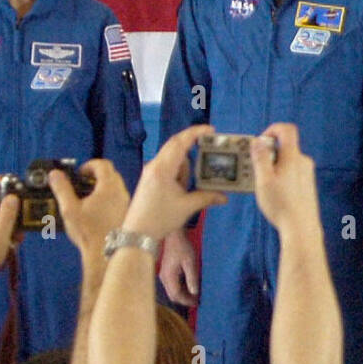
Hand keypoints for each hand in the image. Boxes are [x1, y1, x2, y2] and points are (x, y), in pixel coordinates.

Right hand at [49, 159, 129, 259]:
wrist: (105, 253)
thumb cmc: (90, 232)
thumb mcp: (69, 209)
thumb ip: (61, 189)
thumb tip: (55, 175)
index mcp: (109, 186)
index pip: (102, 164)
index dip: (88, 166)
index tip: (79, 174)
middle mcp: (121, 192)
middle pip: (110, 174)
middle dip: (94, 176)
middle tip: (80, 185)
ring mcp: (126, 203)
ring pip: (115, 187)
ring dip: (101, 187)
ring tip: (86, 199)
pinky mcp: (126, 213)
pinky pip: (118, 198)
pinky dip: (107, 198)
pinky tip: (95, 211)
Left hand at [124, 124, 226, 242]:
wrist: (138, 233)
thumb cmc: (160, 218)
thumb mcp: (187, 207)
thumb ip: (207, 197)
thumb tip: (224, 197)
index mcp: (163, 169)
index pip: (180, 143)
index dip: (195, 133)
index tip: (210, 130)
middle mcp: (155, 165)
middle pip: (175, 145)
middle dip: (192, 143)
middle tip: (208, 143)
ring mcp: (150, 171)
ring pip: (172, 157)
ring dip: (184, 166)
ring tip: (187, 186)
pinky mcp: (150, 178)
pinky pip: (167, 166)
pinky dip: (178, 172)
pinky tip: (181, 188)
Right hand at [159, 229, 199, 305]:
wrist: (174, 236)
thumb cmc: (183, 247)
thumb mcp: (190, 262)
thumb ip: (192, 278)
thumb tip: (195, 292)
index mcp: (169, 276)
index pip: (176, 295)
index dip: (186, 301)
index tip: (197, 302)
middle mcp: (164, 278)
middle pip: (173, 295)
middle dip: (184, 300)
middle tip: (197, 301)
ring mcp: (164, 275)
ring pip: (172, 291)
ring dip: (183, 294)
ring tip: (195, 295)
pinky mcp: (166, 272)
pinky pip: (172, 285)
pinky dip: (181, 288)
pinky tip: (189, 286)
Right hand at [251, 124, 320, 233]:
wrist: (301, 227)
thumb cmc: (281, 205)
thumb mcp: (263, 180)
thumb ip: (261, 158)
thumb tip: (258, 141)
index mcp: (293, 157)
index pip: (287, 130)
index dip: (272, 129)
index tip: (261, 142)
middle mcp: (303, 162)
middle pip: (284, 146)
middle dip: (268, 153)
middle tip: (256, 168)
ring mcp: (307, 173)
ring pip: (287, 161)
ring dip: (273, 166)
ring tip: (263, 184)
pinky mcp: (307, 184)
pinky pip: (291, 172)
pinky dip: (280, 175)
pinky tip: (274, 192)